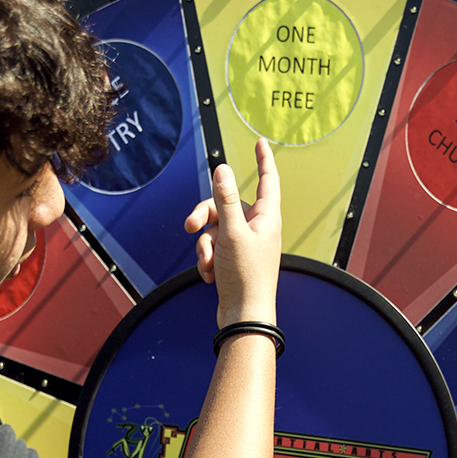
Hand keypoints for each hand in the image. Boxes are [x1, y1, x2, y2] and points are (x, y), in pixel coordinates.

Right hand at [184, 138, 280, 327]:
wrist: (242, 316)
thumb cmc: (244, 276)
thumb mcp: (231, 232)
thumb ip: (226, 199)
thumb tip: (223, 168)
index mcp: (266, 218)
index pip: (267, 179)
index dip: (263, 159)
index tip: (259, 142)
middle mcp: (257, 228)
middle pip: (225, 205)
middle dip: (205, 217)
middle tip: (190, 226)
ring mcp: (244, 244)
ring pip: (214, 229)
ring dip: (204, 246)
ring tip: (207, 264)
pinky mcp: (232, 259)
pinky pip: (212, 247)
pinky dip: (207, 259)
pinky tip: (209, 275)